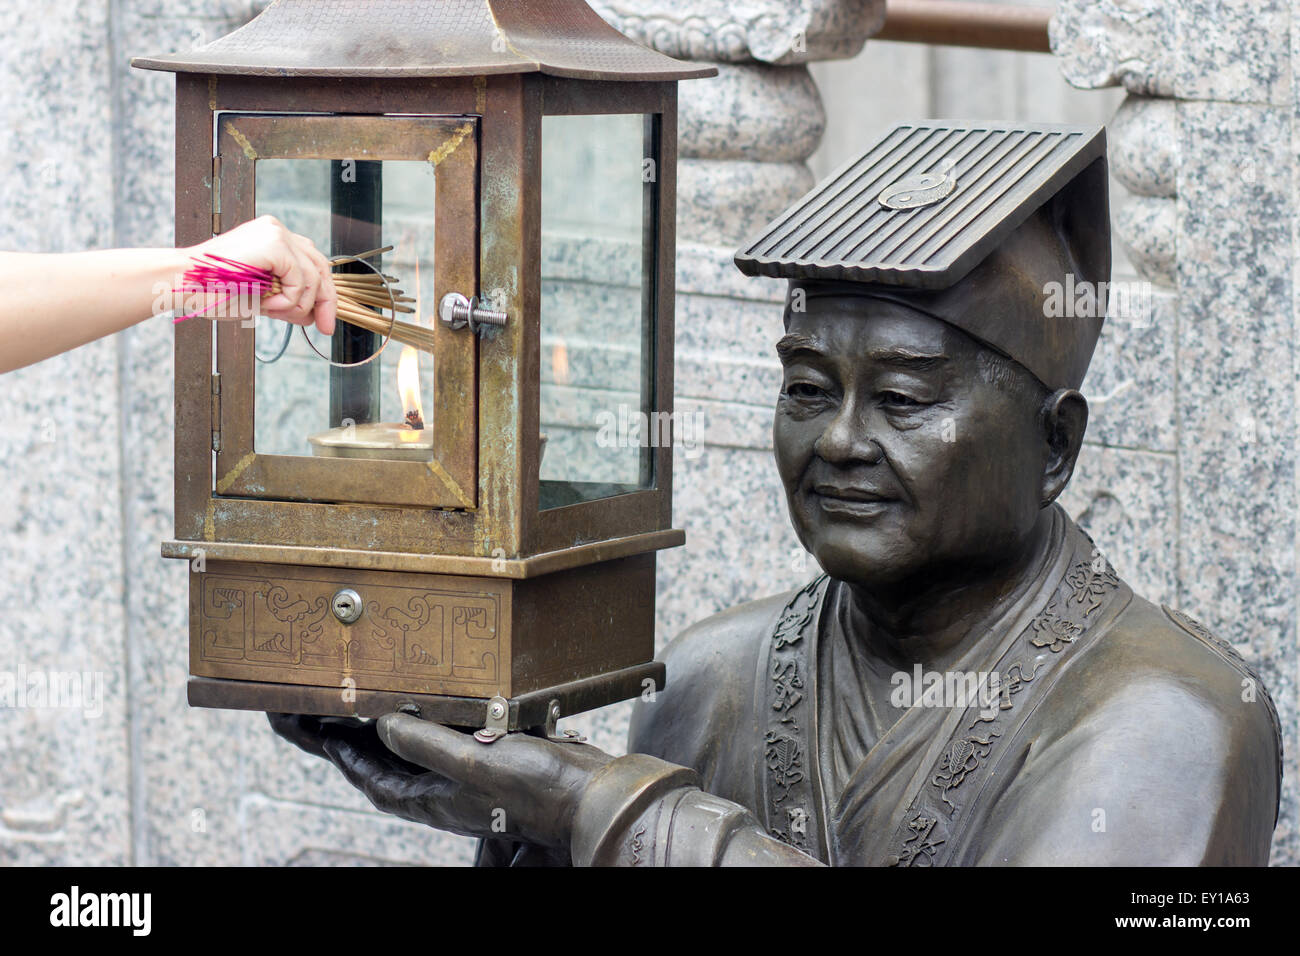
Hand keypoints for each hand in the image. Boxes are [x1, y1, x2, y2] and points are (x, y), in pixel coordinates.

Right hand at [191, 215, 336, 334]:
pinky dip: (288, 299)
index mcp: (272, 238)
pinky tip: (267, 303)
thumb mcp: (260, 299)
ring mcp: (275, 233)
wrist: (184, 285)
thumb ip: (288, 302)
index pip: (312, 263)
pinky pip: (299, 280)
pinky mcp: (274, 244)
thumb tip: (313, 315)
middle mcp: (276, 230)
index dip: (323, 292)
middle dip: (324, 301)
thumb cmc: (213, 291)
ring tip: (273, 311)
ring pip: (313, 277)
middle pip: (320, 267)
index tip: (324, 321)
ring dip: (297, 304)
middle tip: (323, 327)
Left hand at [268, 713, 614, 849]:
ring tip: (352, 698)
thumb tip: (379, 725)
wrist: (592, 795)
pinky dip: (424, 717)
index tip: (301, 723)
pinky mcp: (492, 756)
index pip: (366, 774)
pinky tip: (422, 700)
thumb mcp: (472, 761)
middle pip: (381, 759)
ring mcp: (468, 773)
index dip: (332, 751)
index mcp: (433, 796)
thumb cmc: (535, 788)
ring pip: (412, 746)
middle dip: (343, 736)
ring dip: (379, 725)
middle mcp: (444, 787)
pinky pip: (445, 736)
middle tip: (310, 707)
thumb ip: (424, 744)